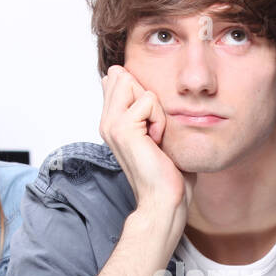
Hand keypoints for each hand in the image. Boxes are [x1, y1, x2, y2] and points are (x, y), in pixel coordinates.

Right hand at [99, 65, 189, 228]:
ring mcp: (111, 124)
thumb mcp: (158, 130)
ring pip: (132, 83)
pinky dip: (160, 118)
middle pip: (123, 76)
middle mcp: (106, 121)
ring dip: (154, 108)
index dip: (142, 91)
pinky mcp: (122, 128)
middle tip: (154, 129)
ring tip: (156, 135)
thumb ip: (148, 108)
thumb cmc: (168, 171)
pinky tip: (157, 141)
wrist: (164, 199)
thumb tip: (146, 89)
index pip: (118, 78)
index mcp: (112, 121)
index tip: (151, 124)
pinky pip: (148, 100)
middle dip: (147, 96)